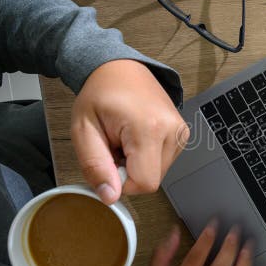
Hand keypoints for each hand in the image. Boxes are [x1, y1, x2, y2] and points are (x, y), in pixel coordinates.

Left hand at [71, 59, 188, 203]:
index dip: (121, 184)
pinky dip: (146, 157)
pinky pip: (164, 162)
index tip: (107, 163)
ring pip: (158, 173)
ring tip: (124, 140)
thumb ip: (95, 165)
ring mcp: (180, 131)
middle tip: (113, 147)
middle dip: (128, 173)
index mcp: (148, 128)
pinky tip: (135, 139)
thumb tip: (110, 197)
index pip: (144, 183)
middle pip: (152, 180)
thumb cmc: (100, 94)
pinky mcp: (182, 133)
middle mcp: (172, 130)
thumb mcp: (83, 130)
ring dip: (137, 165)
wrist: (120, 68)